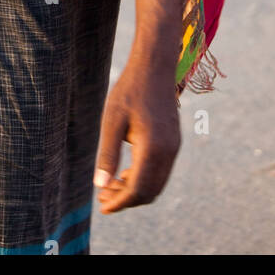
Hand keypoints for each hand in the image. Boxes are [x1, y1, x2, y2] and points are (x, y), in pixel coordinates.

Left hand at [93, 58, 180, 212]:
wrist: (154, 67)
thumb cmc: (130, 90)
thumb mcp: (112, 121)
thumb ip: (107, 155)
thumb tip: (101, 186)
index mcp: (153, 148)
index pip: (138, 189)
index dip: (120, 202)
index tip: (103, 207)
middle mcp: (168, 152)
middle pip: (149, 191)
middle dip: (126, 199)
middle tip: (102, 196)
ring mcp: (174, 148)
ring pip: (156, 183)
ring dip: (135, 190)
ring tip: (110, 185)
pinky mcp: (173, 142)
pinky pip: (160, 171)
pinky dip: (143, 178)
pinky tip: (124, 172)